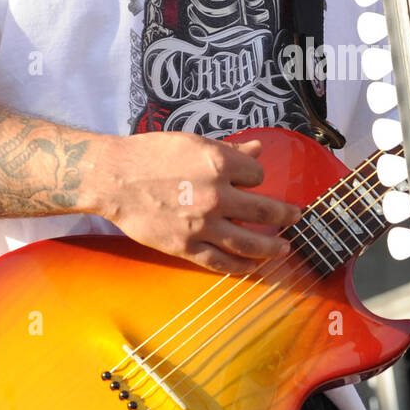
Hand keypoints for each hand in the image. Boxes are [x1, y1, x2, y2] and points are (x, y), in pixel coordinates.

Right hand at [94, 132, 301, 275]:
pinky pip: (221, 262)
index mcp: (219, 163)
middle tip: (295, 218)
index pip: (257, 174)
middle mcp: (216, 195)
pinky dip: (241, 267)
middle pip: (265, 209)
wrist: (115, 179)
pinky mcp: (187, 247)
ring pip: (249, 242)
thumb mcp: (193, 143)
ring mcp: (203, 225)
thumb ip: (229, 149)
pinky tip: (254, 266)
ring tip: (284, 248)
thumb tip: (259, 149)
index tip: (249, 180)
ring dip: (272, 246)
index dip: (255, 176)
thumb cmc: (151, 154)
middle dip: (284, 215)